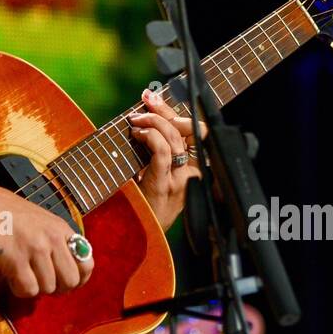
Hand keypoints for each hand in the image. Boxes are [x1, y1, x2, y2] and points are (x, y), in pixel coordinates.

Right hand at [0, 177, 94, 297]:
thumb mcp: (38, 218)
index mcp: (60, 227)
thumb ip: (53, 238)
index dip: (79, 279)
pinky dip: (18, 290)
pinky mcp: (16, 261)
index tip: (64, 282)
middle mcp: (52, 238)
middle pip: (71, 281)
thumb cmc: (0, 209)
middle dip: (56, 288)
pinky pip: (28, 290)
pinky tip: (9, 277)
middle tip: (39, 281)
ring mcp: (35, 249)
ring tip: (19, 273)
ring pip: (48, 288)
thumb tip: (64, 266)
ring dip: (33, 287)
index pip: (87, 263)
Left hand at [128, 87, 203, 230]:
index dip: (174, 110)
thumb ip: (156, 151)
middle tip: (145, 102)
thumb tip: (143, 119)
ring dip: (153, 121)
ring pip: (174, 137)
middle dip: (165, 110)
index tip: (154, 97)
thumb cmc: (145, 205)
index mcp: (195, 169)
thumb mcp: (156, 174)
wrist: (140, 236)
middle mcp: (192, 173)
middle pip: (189, 129)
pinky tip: (138, 134)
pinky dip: (150, 137)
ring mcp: (179, 179)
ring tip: (136, 120)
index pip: (194, 130)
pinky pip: (162, 152)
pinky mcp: (164, 185)